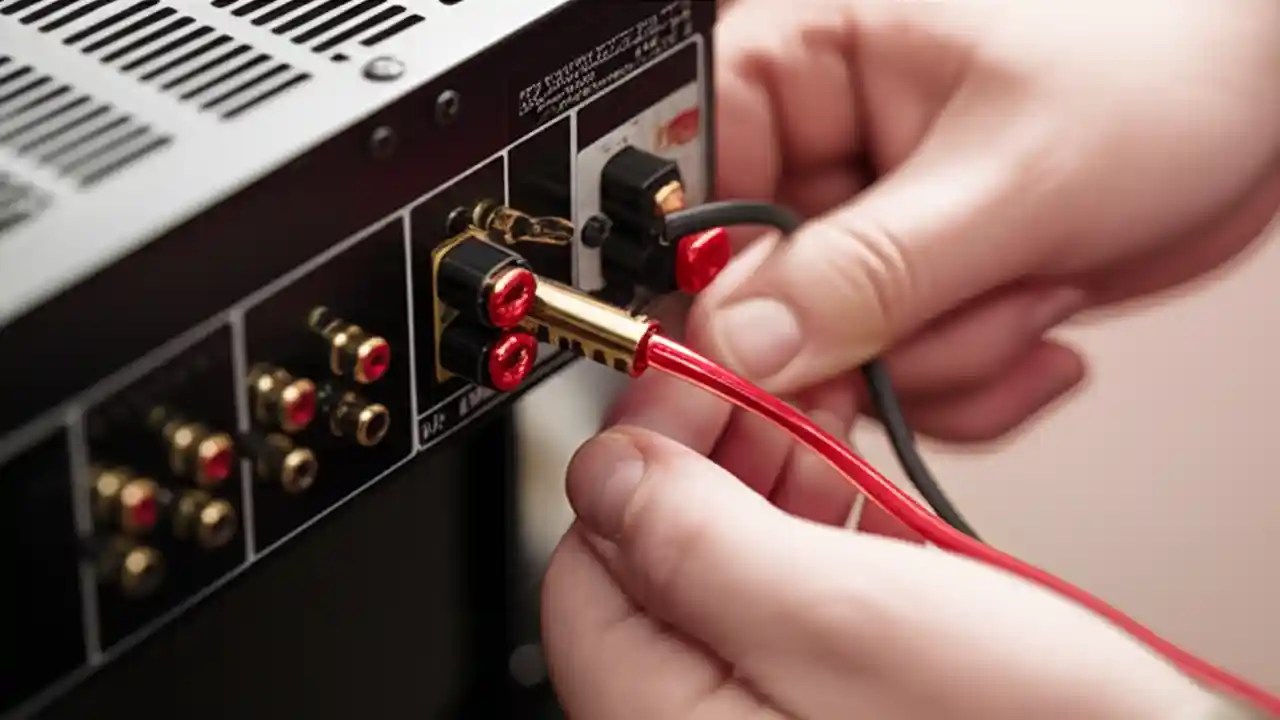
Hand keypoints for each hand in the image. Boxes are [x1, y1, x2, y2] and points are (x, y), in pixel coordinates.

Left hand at [541, 423, 1219, 718]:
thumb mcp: (841, 613)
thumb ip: (695, 540)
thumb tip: (605, 470)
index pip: (588, 565)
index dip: (639, 451)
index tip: (693, 373)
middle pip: (656, 557)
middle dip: (709, 449)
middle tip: (766, 375)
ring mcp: (772, 707)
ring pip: (723, 559)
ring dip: (762, 469)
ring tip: (820, 408)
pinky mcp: (834, 689)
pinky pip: (788, 585)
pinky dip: (811, 515)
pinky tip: (848, 470)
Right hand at [691, 0, 1279, 439]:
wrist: (1271, 97)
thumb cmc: (1165, 57)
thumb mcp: (1008, 172)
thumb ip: (864, 271)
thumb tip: (742, 345)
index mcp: (804, 66)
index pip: (685, 191)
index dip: (708, 284)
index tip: (761, 349)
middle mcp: (823, 153)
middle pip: (756, 300)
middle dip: (868, 337)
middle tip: (952, 312)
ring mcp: (871, 231)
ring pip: (832, 359)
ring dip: (940, 359)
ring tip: (1027, 284)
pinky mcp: (920, 290)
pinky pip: (896, 381)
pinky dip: (971, 379)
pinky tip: (1039, 315)